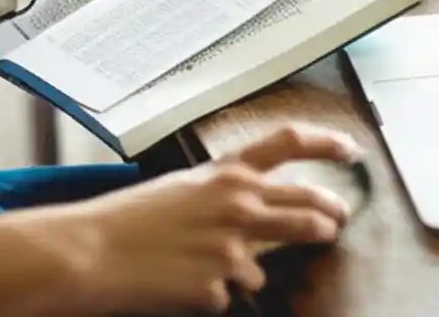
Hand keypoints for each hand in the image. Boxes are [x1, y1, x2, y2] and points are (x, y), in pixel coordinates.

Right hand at [78, 124, 361, 313]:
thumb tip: (256, 209)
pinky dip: (212, 293)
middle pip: (309, 208)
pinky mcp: (222, 286)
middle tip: (335, 222)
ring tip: (212, 265)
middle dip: (330, 217)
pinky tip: (179, 283)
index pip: (290, 143)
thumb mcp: (182, 188)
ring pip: (272, 262)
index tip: (350, 150)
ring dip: (252, 269)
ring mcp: (234, 248)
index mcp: (225, 173)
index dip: (328, 143)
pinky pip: (231, 294)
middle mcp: (239, 205)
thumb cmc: (124, 219)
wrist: (88, 254)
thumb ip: (224, 192)